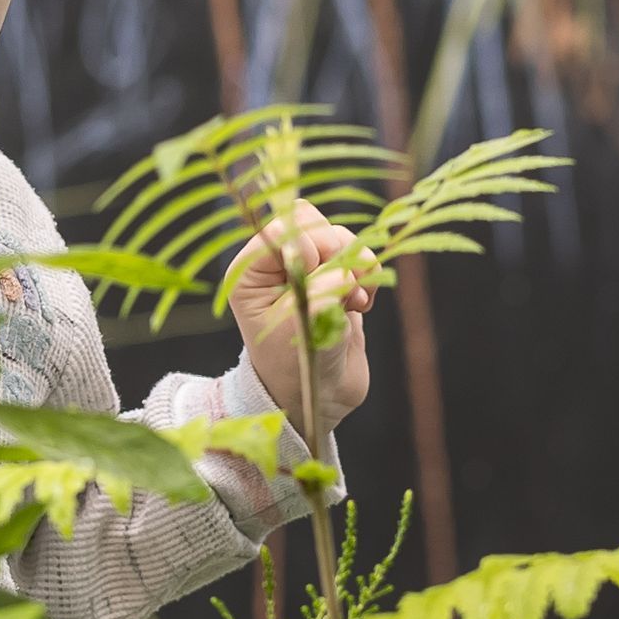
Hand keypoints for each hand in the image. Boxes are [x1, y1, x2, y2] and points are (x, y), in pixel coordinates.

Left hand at [225, 202, 378, 440]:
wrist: (318, 396)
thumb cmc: (297, 363)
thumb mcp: (304, 322)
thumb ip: (323, 281)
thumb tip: (347, 260)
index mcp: (251, 270)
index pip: (284, 226)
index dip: (309, 249)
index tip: (313, 285)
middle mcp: (276, 263)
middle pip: (313, 222)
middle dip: (335, 252)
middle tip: (339, 288)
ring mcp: (308, 269)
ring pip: (339, 236)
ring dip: (355, 266)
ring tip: (352, 302)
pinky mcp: (336, 277)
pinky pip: (359, 254)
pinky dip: (368, 275)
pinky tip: (360, 305)